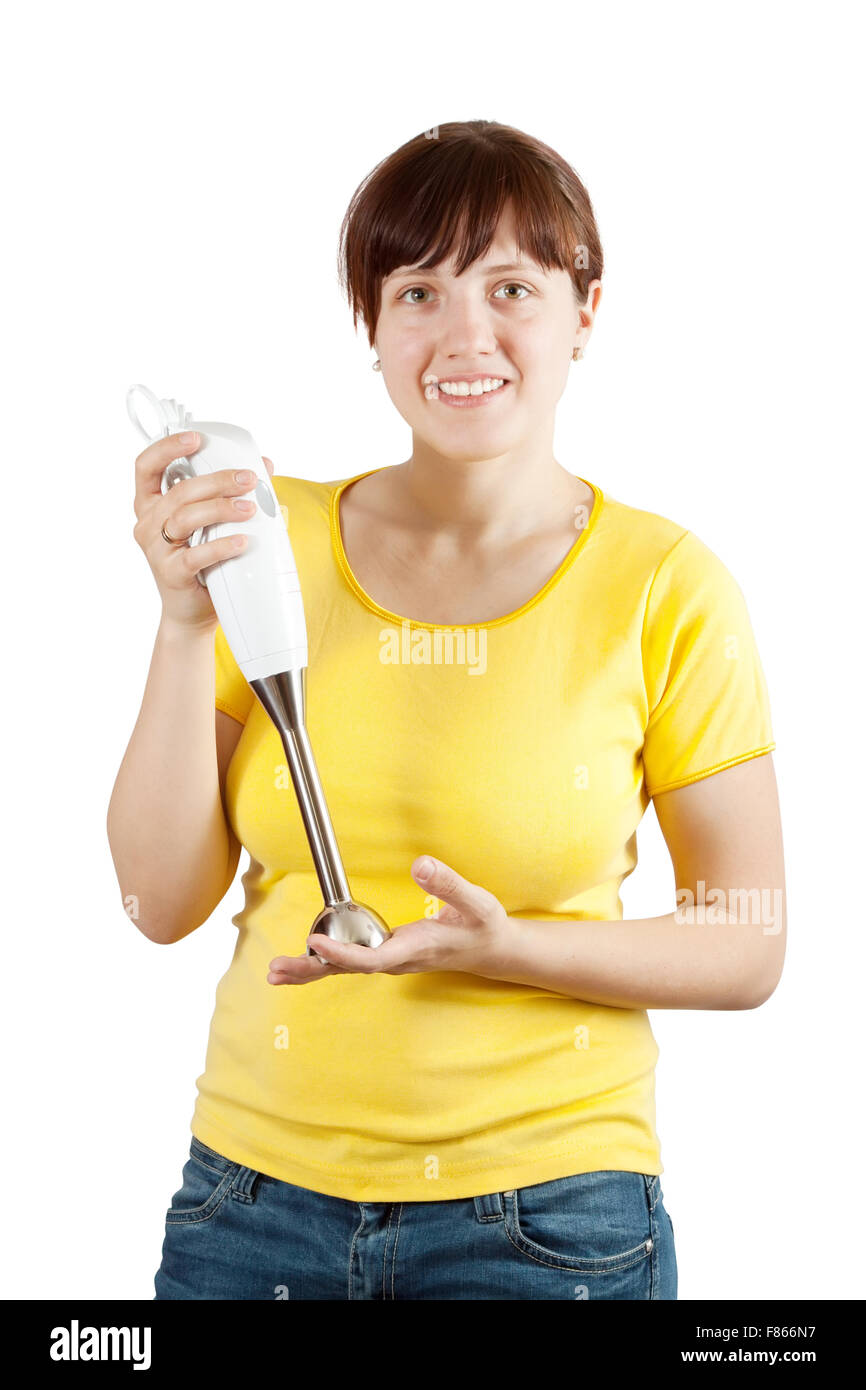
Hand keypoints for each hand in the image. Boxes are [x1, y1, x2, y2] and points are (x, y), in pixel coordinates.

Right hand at [132, 431, 274, 631]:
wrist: (192, 612)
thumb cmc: (202, 561)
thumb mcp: (211, 523)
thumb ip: (228, 494)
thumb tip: (265, 466)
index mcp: (152, 504)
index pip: (146, 467)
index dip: (167, 448)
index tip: (195, 438)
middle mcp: (148, 524)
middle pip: (179, 492)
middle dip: (216, 480)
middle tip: (248, 479)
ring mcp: (156, 550)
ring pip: (185, 519)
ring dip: (221, 509)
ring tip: (251, 508)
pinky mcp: (171, 574)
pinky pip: (195, 556)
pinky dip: (222, 546)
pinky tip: (243, 542)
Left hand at [267, 856, 514, 984]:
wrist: (490, 950)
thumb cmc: (482, 926)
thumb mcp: (476, 902)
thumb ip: (449, 883)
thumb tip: (420, 864)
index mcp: (414, 948)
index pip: (372, 958)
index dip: (343, 954)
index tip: (317, 942)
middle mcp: (396, 959)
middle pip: (348, 970)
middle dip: (313, 970)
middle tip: (277, 969)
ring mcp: (389, 960)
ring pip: (344, 969)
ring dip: (310, 969)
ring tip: (275, 971)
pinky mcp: (384, 954)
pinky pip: (348, 962)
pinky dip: (322, 962)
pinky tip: (299, 963)